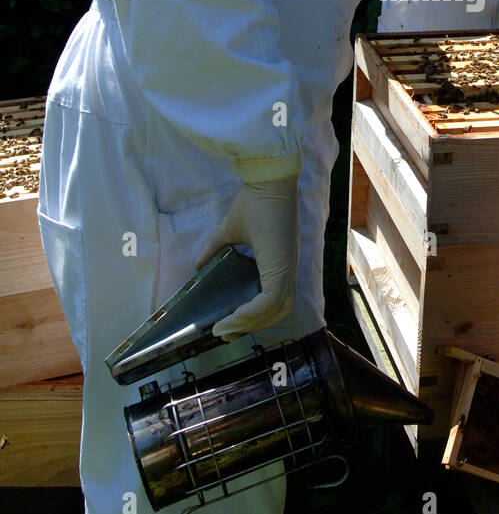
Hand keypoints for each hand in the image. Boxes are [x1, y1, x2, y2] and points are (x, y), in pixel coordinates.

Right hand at [194, 177, 298, 337]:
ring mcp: (287, 268)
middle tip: (226, 333)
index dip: (256, 316)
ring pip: (276, 311)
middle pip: (279, 312)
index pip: (276, 300)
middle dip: (252, 326)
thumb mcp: (229, 231)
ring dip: (251, 323)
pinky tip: (233, 317)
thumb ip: (214, 249)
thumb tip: (196, 265)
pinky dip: (253, 313)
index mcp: (279, 263)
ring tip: (226, 327)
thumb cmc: (254, 201)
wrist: (266, 180)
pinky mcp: (281, 266)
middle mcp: (288, 270)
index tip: (230, 325)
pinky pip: (270, 300)